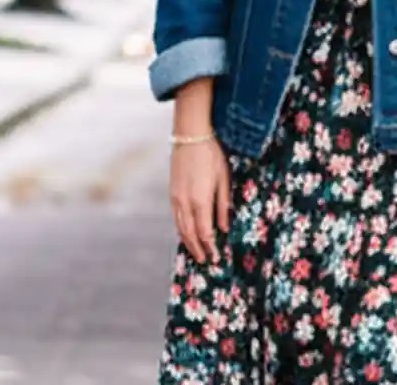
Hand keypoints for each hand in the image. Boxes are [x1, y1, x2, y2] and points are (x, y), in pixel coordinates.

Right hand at [169, 139, 230, 265]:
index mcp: (200, 200)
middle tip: (206, 261)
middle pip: (190, 233)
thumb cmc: (211, 154)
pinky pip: (175, 217)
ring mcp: (176, 198)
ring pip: (180, 227)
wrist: (190, 136)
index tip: (215, 258)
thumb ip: (222, 205)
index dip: (210, 246)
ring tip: (196, 252)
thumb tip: (224, 227)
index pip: (204, 231)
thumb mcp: (223, 178)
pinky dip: (181, 229)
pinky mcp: (172, 192)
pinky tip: (186, 233)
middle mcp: (185, 203)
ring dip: (188, 242)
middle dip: (198, 249)